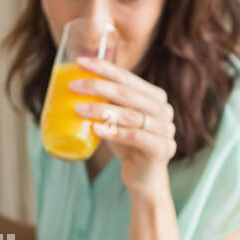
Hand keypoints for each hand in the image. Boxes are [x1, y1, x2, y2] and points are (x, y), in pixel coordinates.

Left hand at [70, 55, 176, 194]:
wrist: (144, 177)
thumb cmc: (127, 144)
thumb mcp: (117, 119)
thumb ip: (107, 102)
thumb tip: (75, 83)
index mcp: (155, 96)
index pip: (127, 77)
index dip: (104, 68)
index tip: (80, 62)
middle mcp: (163, 109)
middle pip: (127, 94)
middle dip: (98, 87)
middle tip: (73, 86)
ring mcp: (165, 129)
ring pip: (131, 115)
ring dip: (101, 110)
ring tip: (78, 109)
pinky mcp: (162, 149)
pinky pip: (135, 136)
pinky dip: (114, 132)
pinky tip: (95, 129)